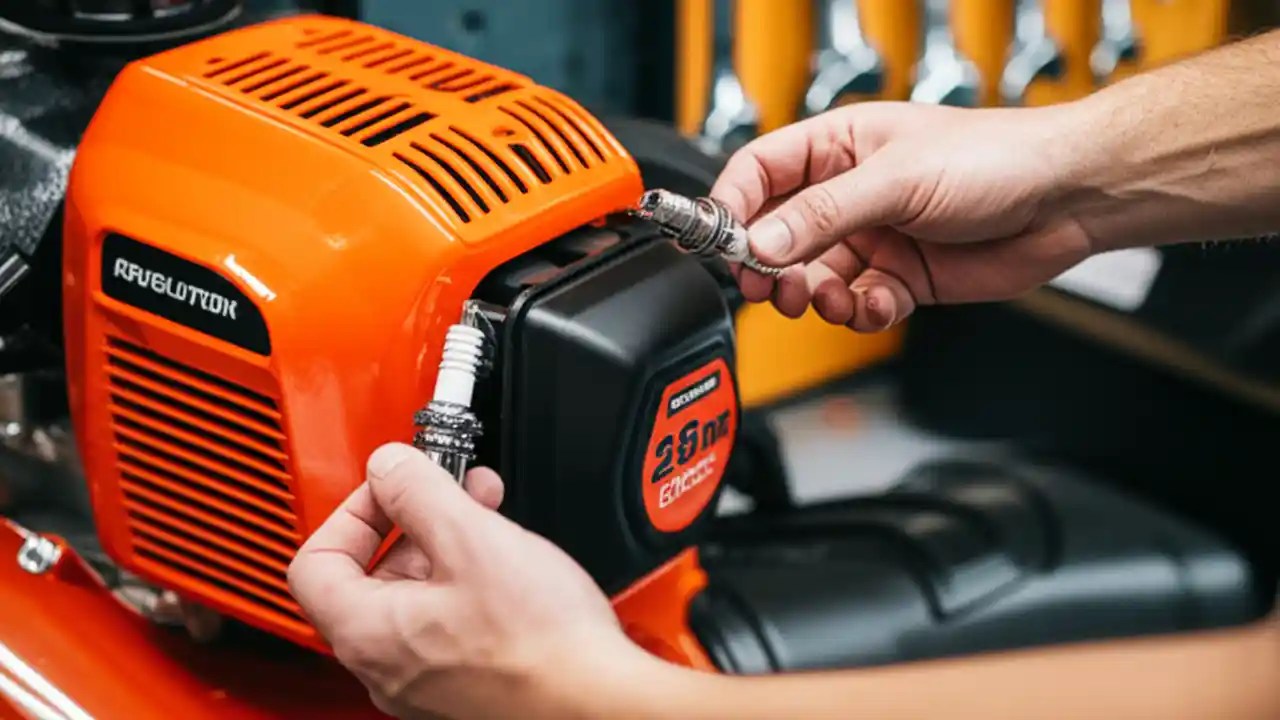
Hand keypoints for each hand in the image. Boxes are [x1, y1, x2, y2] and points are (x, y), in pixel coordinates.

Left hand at [287, 443, 644, 719]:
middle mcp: (385, 666)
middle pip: (369, 576)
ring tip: (489, 517)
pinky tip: (505, 562)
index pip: (315, 561)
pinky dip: (466, 582)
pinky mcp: (462, 686)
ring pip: (413, 598)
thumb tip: (388, 466)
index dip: (352, 511)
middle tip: (454, 491)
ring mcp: (423, 683)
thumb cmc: (540, 642)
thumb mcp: (471, 537)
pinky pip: (444, 625)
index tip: (393, 487)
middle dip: (414, 520)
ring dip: (445, 546)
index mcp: (367, 632)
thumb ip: (417, 489)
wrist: (597, 699)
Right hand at [710, 101, 1096, 330]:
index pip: (760, 173)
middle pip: (779, 237)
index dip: (733, 207)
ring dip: (817, 297)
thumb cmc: (996, 158)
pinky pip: (860, 305)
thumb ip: (824, 215)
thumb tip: (763, 242)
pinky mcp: (901, 277)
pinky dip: (863, 313)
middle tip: (770, 289)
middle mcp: (849, 194)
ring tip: (833, 299)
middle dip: (771, 267)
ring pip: (815, 279)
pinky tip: (880, 303)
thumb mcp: (897, 179)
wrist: (1066, 199)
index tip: (721, 242)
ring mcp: (874, 237)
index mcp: (838, 147)